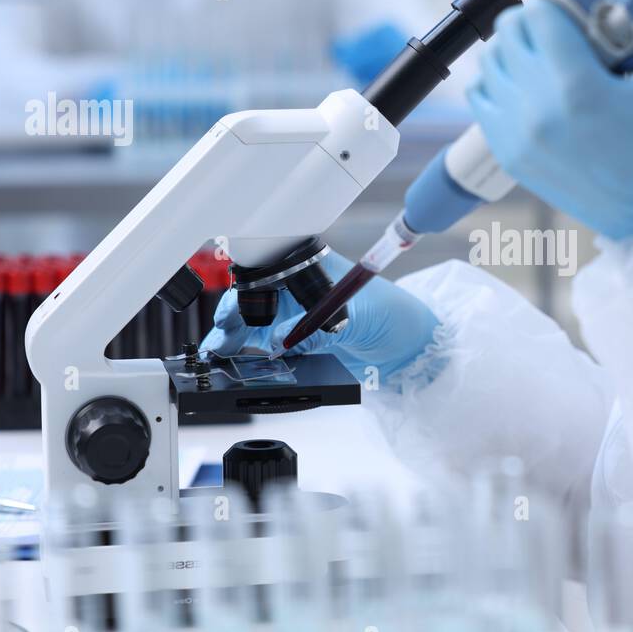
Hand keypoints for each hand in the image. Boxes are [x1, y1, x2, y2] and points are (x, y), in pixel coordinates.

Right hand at [200, 252, 439, 384]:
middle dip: (233, 319)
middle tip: (220, 342)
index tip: (231, 313)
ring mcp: (299, 314)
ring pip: (257, 323)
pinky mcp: (303, 340)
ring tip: (221, 355)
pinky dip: (254, 355)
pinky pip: (271, 346)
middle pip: (255, 299)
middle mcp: (301, 288)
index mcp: (313, 268)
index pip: (267, 273)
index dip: (245, 292)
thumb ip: (318, 330)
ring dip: (237, 338)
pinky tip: (241, 363)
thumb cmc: (394, 314)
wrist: (412, 345)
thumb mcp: (358, 318)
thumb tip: (280, 340)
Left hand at [468, 0, 632, 239]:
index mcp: (578, 88)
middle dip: (543, 24)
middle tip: (580, 40)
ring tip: (559, 65)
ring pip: (490, 62)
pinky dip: (501, 84)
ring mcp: (518, 138)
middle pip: (510, 31)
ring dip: (519, 51)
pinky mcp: (511, 157)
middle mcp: (537, 112)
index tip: (593, 17)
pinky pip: (481, 98)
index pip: (540, 10)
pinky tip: (537, 89)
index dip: (567, 2)